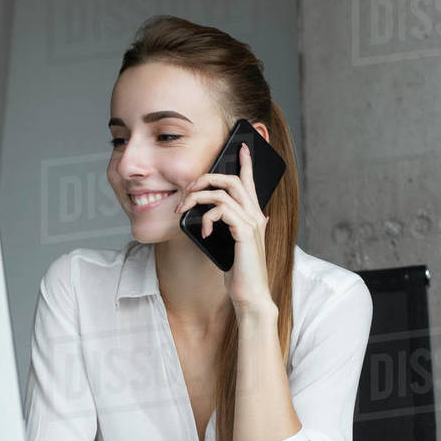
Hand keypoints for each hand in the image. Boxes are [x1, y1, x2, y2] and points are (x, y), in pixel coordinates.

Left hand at [174, 142, 272, 312]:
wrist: (250, 295)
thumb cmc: (239, 271)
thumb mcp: (231, 244)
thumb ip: (229, 227)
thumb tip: (215, 214)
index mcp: (254, 216)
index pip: (251, 182)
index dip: (246, 162)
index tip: (241, 146)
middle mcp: (256, 215)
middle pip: (233, 179)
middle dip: (207, 177)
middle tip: (188, 187)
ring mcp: (252, 223)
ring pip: (223, 192)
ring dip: (198, 197)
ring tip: (184, 209)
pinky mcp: (244, 232)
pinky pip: (222, 210)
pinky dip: (207, 217)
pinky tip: (203, 232)